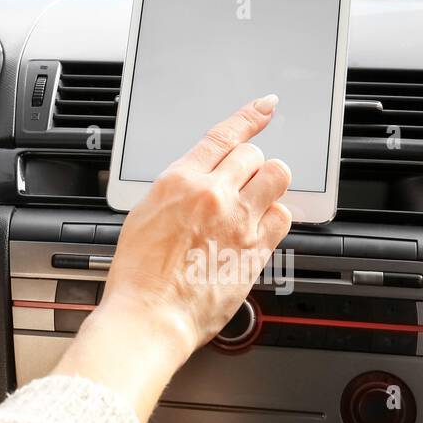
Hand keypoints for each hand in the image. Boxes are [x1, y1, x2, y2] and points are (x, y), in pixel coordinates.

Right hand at [50, 95, 292, 422]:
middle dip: (248, 164)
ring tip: (256, 198)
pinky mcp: (257, 249)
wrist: (150, 316)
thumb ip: (177, 193)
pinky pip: (283, 215)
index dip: (249, 116)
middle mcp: (213, 194)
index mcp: (179, 181)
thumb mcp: (144, 216)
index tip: (265, 107)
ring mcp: (239, 221)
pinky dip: (275, 216)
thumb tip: (196, 183)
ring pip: (276, 176)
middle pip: (252, 154)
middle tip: (238, 183)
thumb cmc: (138, 275)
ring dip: (268, 182)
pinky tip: (258, 227)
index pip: (224, 135)